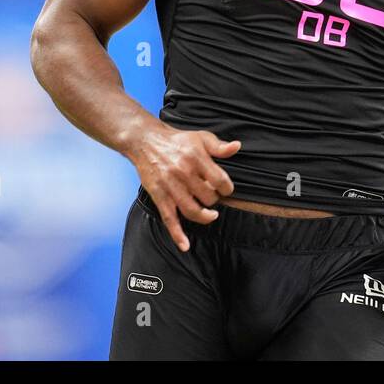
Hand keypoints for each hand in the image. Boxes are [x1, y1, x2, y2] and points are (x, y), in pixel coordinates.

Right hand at [129, 123, 240, 252]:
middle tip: (214, 196)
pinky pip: (169, 218)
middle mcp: (183, 172)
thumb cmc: (177, 140)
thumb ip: (219, 146)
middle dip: (214, 199)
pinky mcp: (159, 196)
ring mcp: (170, 186)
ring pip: (192, 211)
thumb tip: (237, 147)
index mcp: (195, 157)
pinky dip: (177, 234)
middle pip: (208, 197)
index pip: (219, 180)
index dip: (227, 188)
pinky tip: (185, 246)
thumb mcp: (200, 137)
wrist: (146, 141)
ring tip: (211, 215)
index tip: (226, 189)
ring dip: (205, 217)